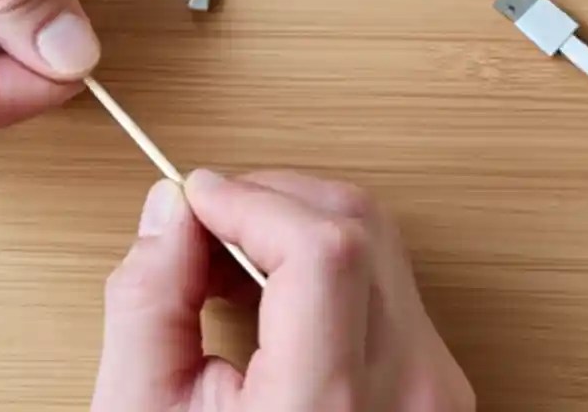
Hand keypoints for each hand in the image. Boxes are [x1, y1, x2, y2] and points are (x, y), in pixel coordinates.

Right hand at [92, 170, 474, 411]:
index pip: (324, 247)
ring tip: (228, 269)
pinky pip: (390, 284)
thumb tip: (171, 212)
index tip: (197, 196)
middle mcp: (408, 391)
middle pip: (359, 227)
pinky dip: (326, 264)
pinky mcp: (438, 383)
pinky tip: (272, 296)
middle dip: (271, 198)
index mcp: (328, 407)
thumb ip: (149, 304)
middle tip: (205, 223)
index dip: (252, 199)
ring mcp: (435, 388)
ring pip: (380, 244)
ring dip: (297, 226)